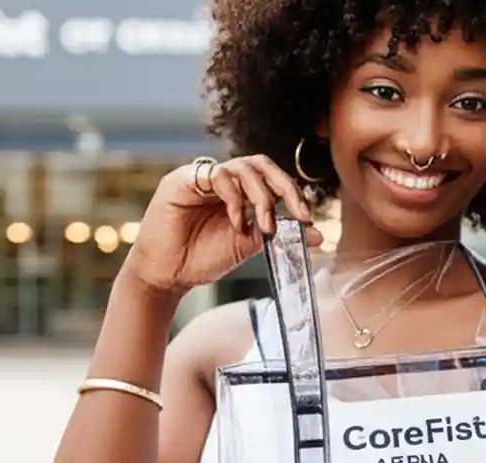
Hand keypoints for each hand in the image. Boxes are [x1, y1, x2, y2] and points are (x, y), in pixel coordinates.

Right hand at [120, 155, 322, 297]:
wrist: (168, 275)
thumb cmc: (201, 258)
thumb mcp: (248, 245)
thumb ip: (278, 235)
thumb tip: (317, 234)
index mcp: (239, 192)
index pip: (271, 179)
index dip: (292, 193)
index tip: (307, 218)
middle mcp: (222, 180)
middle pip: (261, 164)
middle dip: (284, 186)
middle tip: (298, 212)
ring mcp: (202, 178)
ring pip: (242, 167)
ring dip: (260, 196)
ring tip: (263, 225)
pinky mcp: (182, 180)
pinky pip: (216, 175)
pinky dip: (234, 197)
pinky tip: (237, 220)